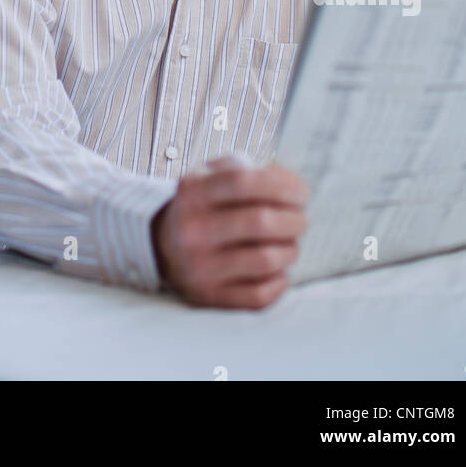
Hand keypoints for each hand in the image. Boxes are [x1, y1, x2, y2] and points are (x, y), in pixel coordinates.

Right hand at [151, 157, 308, 308]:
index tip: (302, 192)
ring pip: (266, 260)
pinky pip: (259, 295)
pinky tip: (278, 270)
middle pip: (261, 222)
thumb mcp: (211, 175)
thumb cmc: (204, 206)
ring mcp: (198, 267)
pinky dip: (280, 281)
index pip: (244, 182)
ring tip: (290, 243)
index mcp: (192, 192)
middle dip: (294, 220)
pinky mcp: (209, 297)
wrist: (163, 247)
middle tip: (301, 219)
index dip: (282, 184)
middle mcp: (192, 229)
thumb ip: (247, 168)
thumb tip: (290, 184)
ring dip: (290, 250)